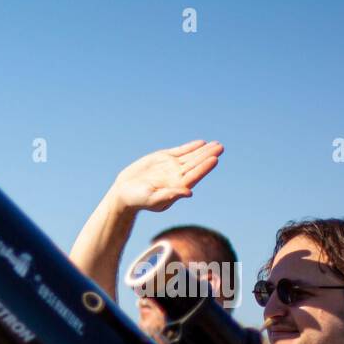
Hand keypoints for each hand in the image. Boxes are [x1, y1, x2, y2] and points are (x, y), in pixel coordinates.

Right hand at [108, 140, 222, 213]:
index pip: (194, 176)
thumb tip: (189, 193)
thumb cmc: (137, 200)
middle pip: (196, 164)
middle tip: (220, 147)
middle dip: (208, 155)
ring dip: (204, 150)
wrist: (123, 192)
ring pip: (191, 157)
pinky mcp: (163, 159)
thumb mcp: (153, 199)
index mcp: (177, 187)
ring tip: (217, 144)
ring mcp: (171, 167)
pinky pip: (180, 151)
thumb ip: (170, 195)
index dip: (204, 167)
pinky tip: (201, 143)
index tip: (214, 159)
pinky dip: (190, 147)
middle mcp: (177, 177)